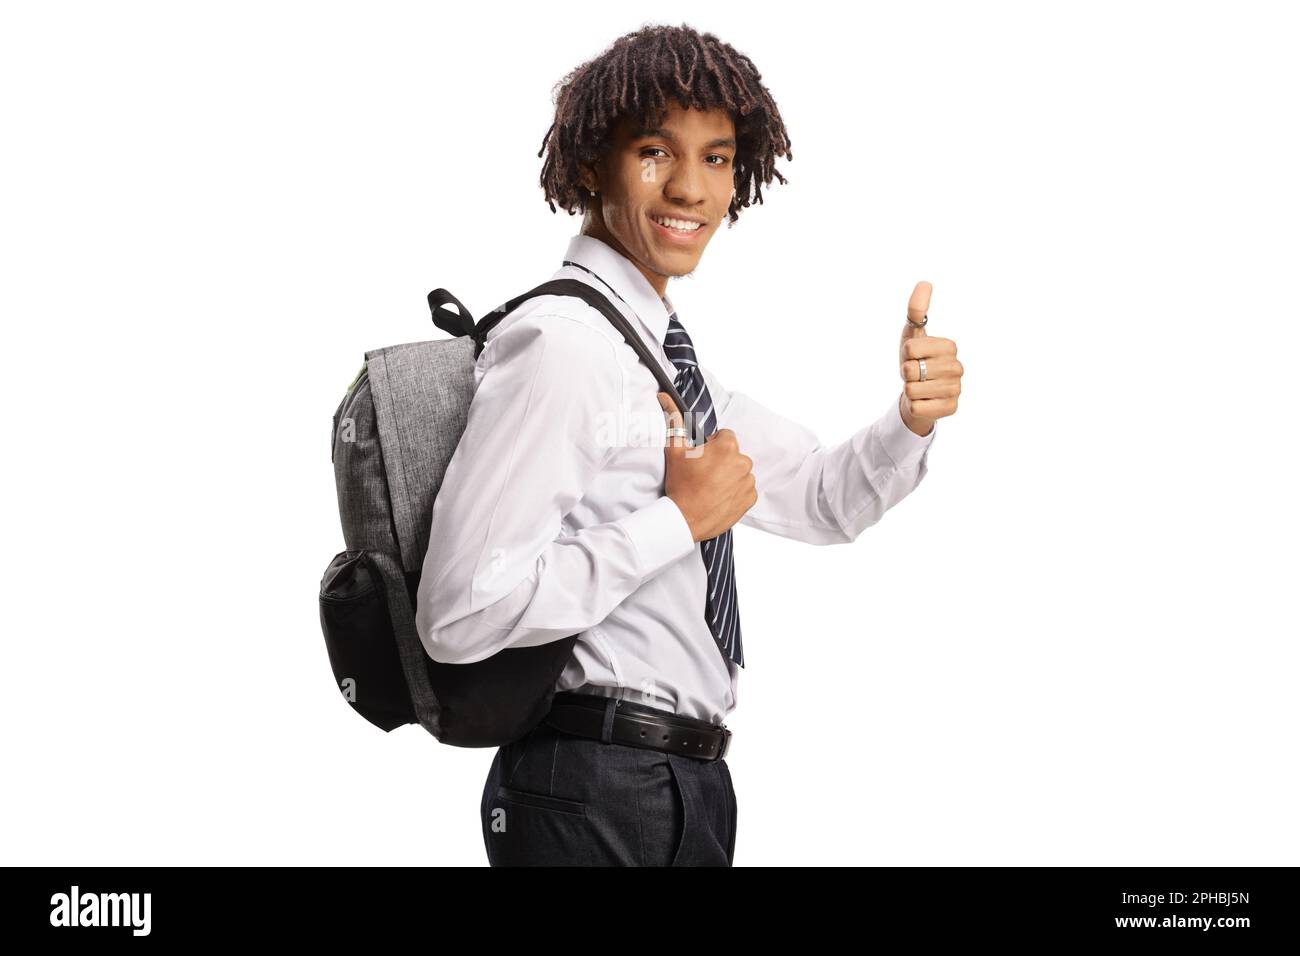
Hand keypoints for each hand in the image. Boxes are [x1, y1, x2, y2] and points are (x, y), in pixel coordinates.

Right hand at [657, 392, 756, 542]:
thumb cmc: (680, 484)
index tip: (701, 458)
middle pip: (733, 454)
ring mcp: (748, 481)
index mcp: (728, 446)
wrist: (685, 519)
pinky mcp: (750, 498)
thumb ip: (674, 421)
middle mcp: (742, 462)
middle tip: (703, 474)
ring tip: (710, 487)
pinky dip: (735, 491)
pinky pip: (745, 488)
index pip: (725, 436)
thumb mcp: (674, 450)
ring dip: (728, 475)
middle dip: (721, 460)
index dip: (711, 446)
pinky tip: (718, 496)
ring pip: (739, 471)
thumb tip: (664, 397)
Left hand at [898, 281, 961, 435]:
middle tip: (916, 374)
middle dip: (906, 373)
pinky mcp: (951, 409)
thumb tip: (925, 283)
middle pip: (910, 370)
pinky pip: (917, 408)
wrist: (919, 393)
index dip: (905, 354)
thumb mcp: (912, 334)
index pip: (910, 348)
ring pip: (912, 390)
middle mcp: (957, 367)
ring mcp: (956, 389)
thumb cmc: (916, 360)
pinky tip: (924, 401)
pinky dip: (913, 406)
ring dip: (909, 390)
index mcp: (950, 346)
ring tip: (920, 387)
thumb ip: (916, 310)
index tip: (914, 357)